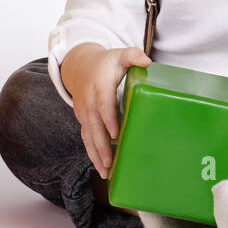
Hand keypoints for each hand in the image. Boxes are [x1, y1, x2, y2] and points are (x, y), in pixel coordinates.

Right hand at [60, 43, 151, 179]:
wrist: (79, 67)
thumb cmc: (105, 63)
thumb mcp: (119, 55)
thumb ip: (133, 55)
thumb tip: (148, 61)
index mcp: (99, 87)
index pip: (103, 104)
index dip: (108, 119)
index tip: (115, 134)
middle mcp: (89, 102)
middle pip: (94, 126)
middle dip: (101, 146)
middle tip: (110, 163)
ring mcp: (84, 113)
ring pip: (88, 136)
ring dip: (95, 155)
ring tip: (105, 172)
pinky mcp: (84, 121)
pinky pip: (87, 138)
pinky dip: (93, 153)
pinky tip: (102, 168)